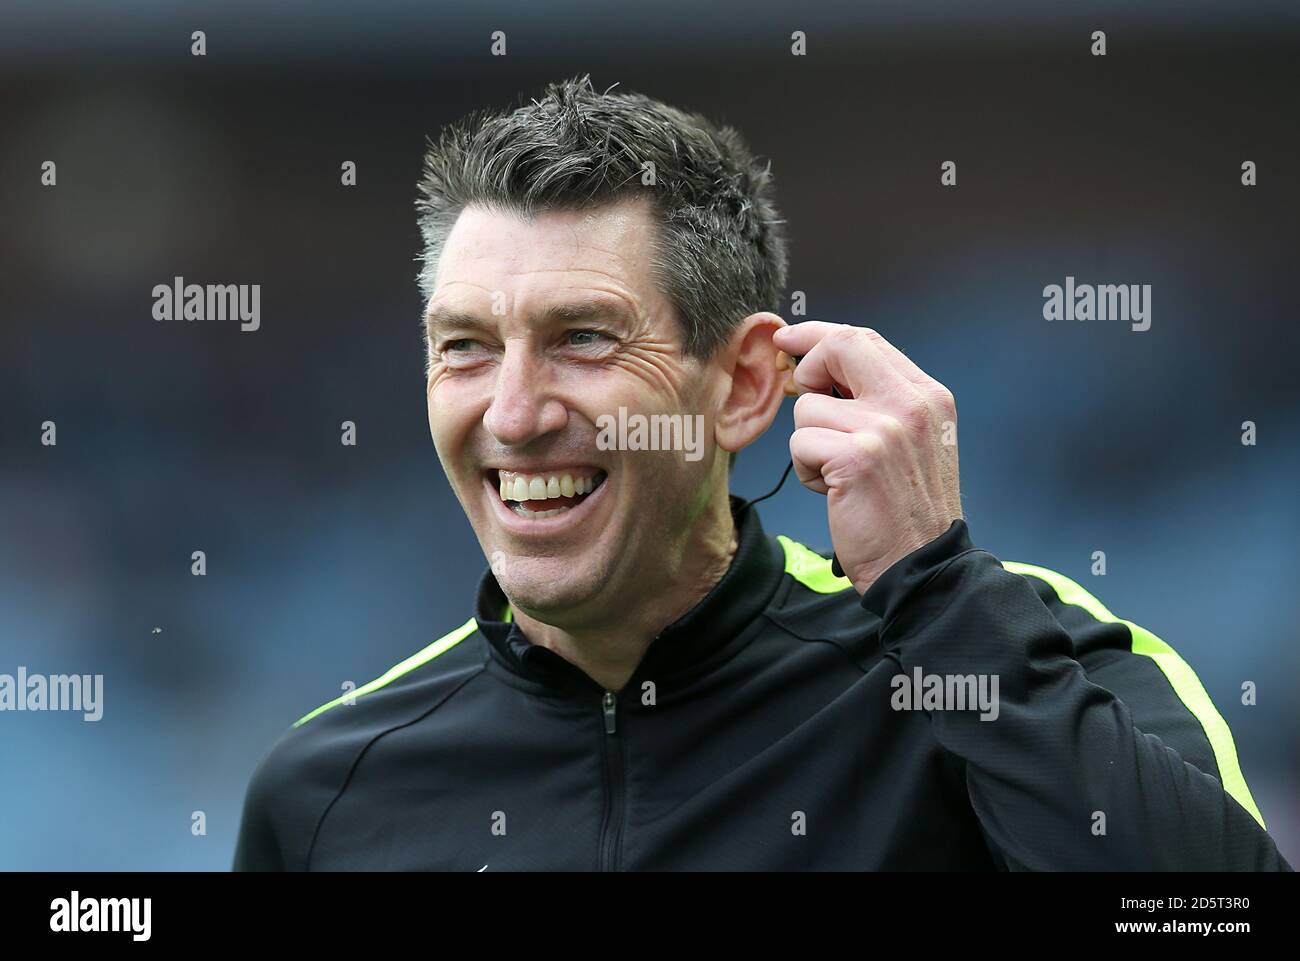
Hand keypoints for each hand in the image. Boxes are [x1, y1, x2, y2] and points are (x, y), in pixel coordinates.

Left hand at [771, 321, 962, 595]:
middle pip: (839, 346)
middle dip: (806, 367)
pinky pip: (800, 443)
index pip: (865, 339)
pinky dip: (806, 471)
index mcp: (928, 396)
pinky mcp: (856, 457)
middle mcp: (912, 404)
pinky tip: (833, 490)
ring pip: (808, 408)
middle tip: (802, 394)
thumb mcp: (910, 442)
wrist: (923, 566)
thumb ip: (876, 401)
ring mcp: (886, 428)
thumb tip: (816, 367)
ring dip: (809, 444)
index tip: (788, 337)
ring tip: (839, 474)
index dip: (818, 335)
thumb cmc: (906, 510)